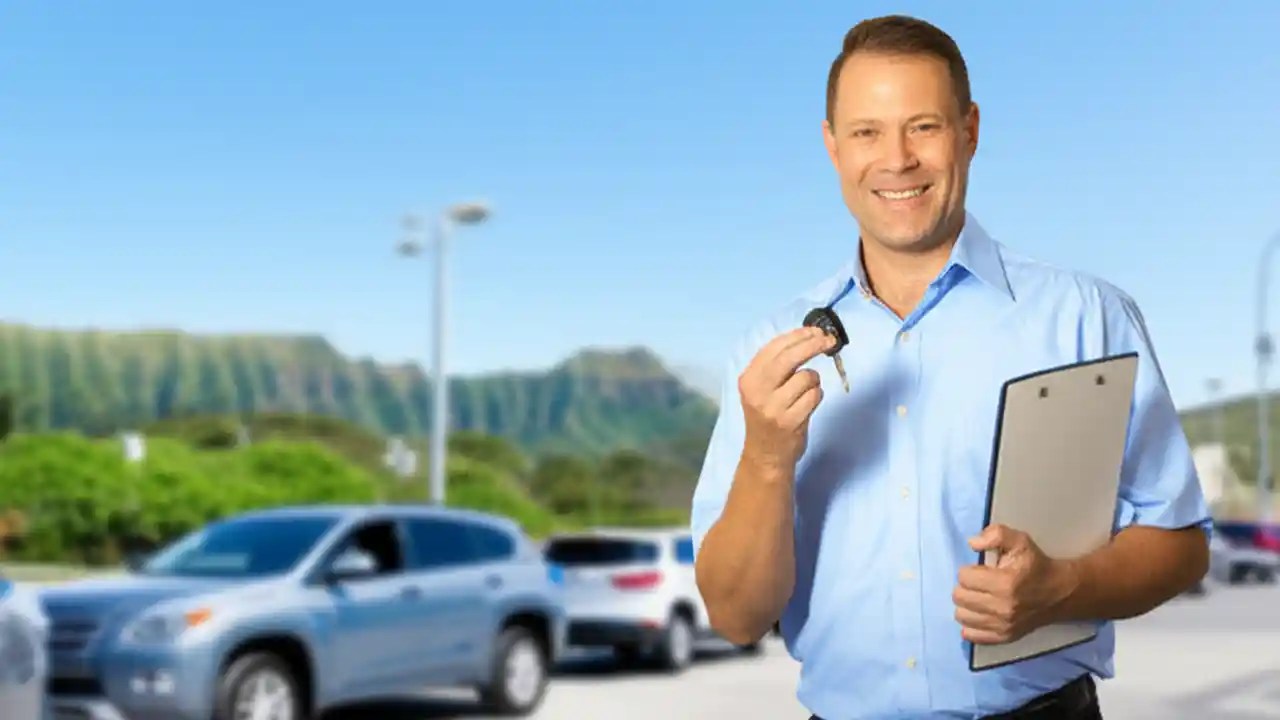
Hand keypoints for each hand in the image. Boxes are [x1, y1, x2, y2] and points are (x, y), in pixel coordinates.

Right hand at [738, 326, 835, 471]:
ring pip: (807, 377)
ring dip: (814, 381)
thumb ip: (777, 364)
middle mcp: (757, 391)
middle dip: (813, 345)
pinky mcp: (790, 421)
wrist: (765, 454)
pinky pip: (815, 396)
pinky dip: (816, 397)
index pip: (774, 348)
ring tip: (805, 392)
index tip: (816, 331)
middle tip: (829, 341)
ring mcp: (773, 407)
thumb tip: (808, 336)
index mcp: (748, 378)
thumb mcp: (761, 388)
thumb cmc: (768, 415)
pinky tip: (807, 405)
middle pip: (790, 358)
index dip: (798, 335)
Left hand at [953, 524, 1077, 644]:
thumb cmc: (1035, 565)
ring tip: (979, 597)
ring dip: (966, 605)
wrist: (1060, 593)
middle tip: (979, 583)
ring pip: (962, 616)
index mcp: (1004, 583)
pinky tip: (980, 613)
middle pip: (959, 597)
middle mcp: (1002, 608)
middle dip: (965, 586)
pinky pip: (971, 635)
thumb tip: (972, 543)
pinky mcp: (1003, 637)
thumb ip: (995, 535)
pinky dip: (971, 623)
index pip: (964, 577)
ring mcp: (1002, 626)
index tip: (981, 570)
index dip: (969, 570)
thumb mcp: (1019, 541)